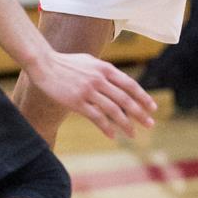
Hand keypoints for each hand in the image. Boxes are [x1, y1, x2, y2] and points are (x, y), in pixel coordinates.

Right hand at [27, 49, 156, 138]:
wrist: (44, 64)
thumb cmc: (67, 63)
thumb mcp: (90, 61)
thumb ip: (105, 71)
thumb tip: (119, 80)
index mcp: (105, 68)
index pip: (130, 84)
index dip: (143, 97)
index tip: (152, 108)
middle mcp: (99, 79)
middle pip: (125, 99)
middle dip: (140, 113)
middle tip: (150, 124)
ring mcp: (88, 91)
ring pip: (113, 110)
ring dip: (125, 124)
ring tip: (133, 134)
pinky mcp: (76, 102)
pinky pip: (96, 117)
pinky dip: (106, 128)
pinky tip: (113, 136)